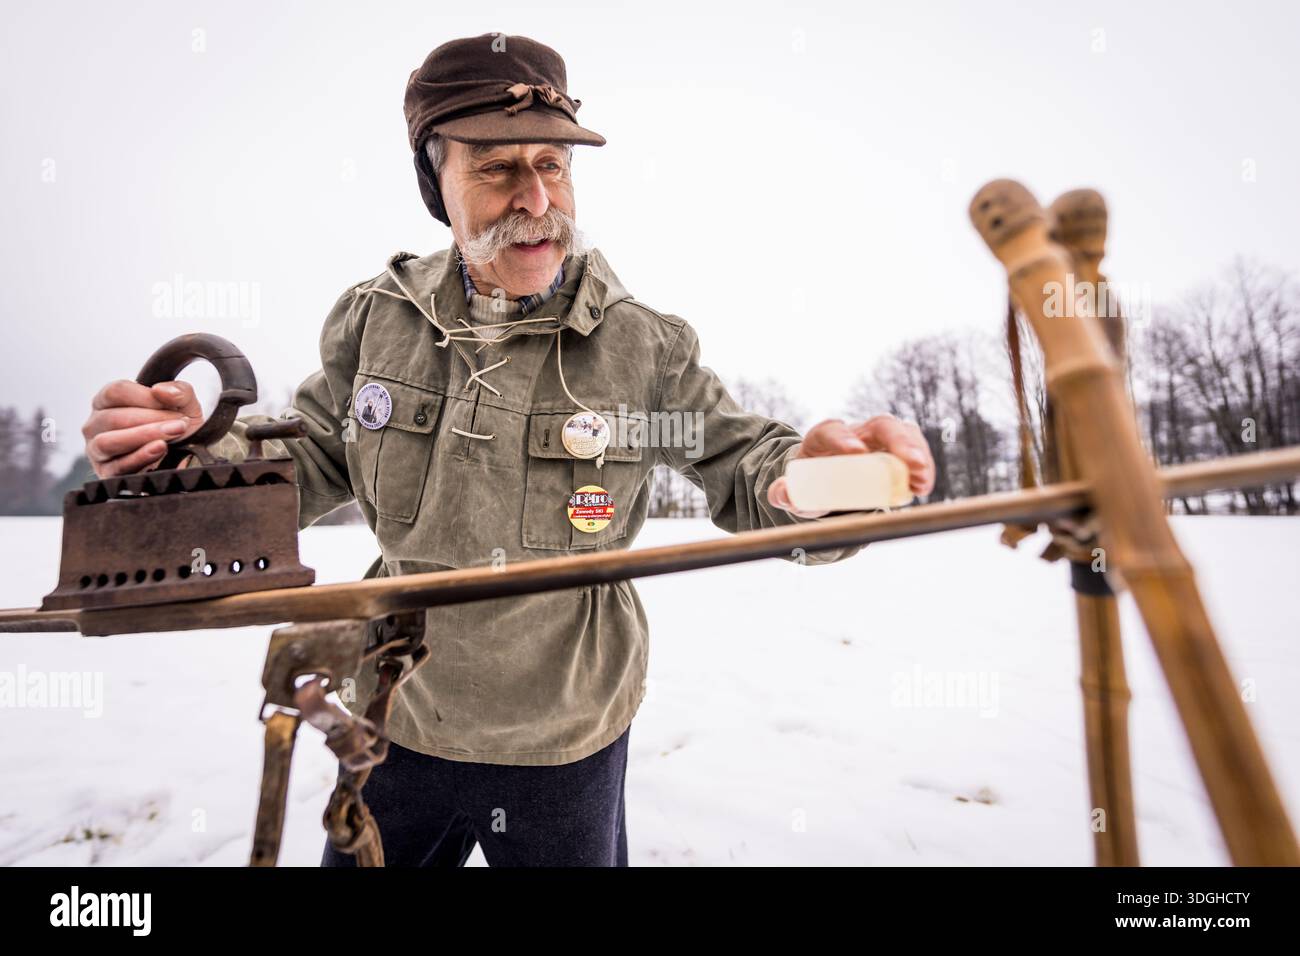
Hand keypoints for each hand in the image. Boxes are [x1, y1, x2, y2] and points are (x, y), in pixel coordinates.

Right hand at [82, 380, 203, 477]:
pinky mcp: (106, 473)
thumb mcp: (185, 404)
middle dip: (151, 419)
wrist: (188, 458)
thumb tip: (161, 390)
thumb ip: (179, 391)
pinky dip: (140, 457)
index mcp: (107, 401)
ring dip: (143, 436)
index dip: (145, 396)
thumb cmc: (177, 426)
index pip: (115, 391)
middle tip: (180, 423)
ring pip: (108, 441)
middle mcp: (96, 424)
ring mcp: (97, 450)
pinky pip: (117, 466)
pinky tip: (159, 449)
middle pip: (113, 417)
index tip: (172, 404)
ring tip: (172, 433)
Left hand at [768, 415, 935, 517]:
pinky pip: (914, 449)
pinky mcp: (897, 449)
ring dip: (916, 454)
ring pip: (903, 433)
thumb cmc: (811, 484)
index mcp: (824, 437)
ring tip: (922, 480)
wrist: (827, 482)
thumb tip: (781, 494)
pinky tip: (923, 485)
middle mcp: (856, 432)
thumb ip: (784, 492)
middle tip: (910, 464)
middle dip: (897, 442)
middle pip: (880, 425)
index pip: (832, 430)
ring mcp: (879, 438)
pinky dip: (922, 466)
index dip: (843, 439)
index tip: (856, 452)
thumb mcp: (795, 491)